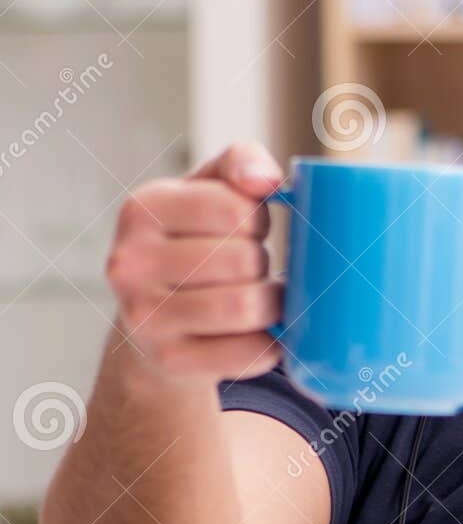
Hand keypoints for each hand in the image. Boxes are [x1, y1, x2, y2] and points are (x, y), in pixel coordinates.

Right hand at [105, 142, 286, 382]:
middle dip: (263, 263)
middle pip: (245, 260)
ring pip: (248, 307)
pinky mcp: (169, 360)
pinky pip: (250, 352)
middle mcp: (130, 263)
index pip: (236, 209)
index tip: (245, 228)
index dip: (257, 219)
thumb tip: (266, 181)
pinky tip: (257, 331)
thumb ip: (242, 162)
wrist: (155, 320)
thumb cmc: (195, 242)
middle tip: (249, 268)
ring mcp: (144, 316)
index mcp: (142, 210)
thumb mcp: (211, 189)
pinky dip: (270, 342)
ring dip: (272, 303)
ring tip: (260, 297)